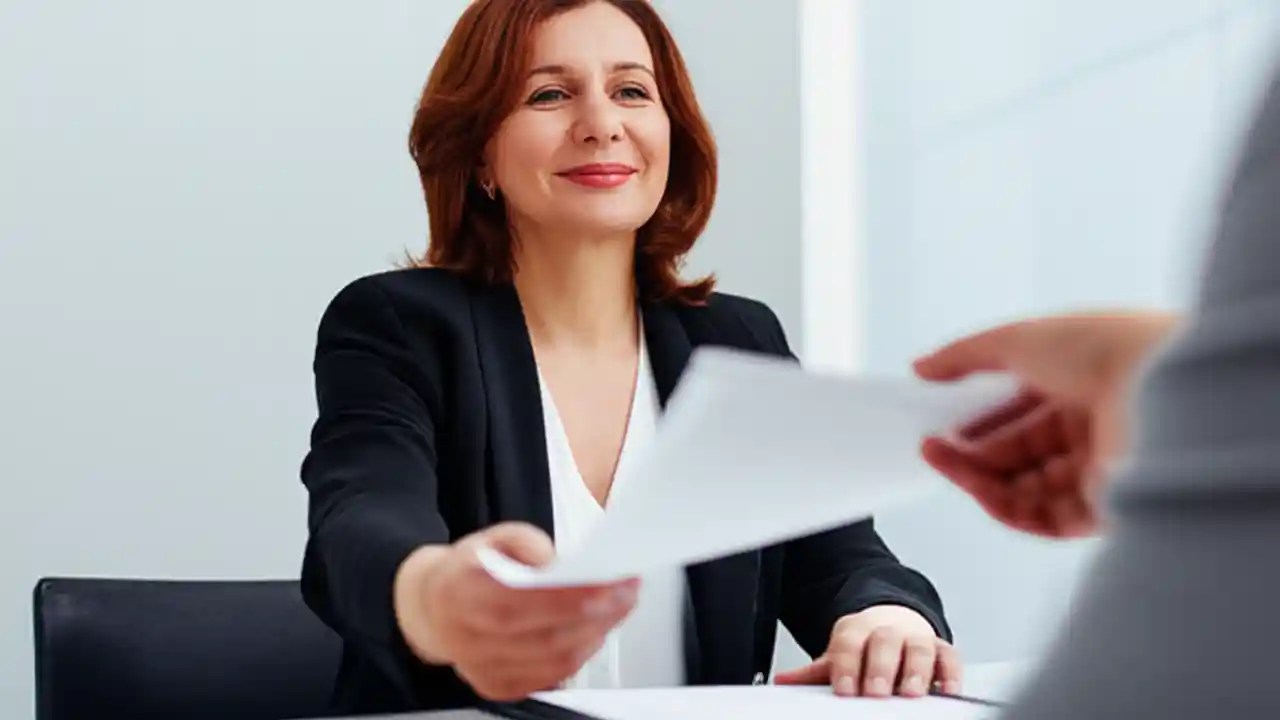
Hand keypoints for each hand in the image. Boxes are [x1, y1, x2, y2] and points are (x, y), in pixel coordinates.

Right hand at [393, 523, 638, 700]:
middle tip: (627, 591)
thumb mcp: (493, 538)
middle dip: (597, 614)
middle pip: (544, 637)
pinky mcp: (498, 688)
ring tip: (620, 606)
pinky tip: (596, 629)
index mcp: (458, 594)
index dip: (568, 597)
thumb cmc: (468, 572)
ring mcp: (482, 670)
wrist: (432, 609)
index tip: (608, 582)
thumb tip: (560, 565)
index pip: (517, 603)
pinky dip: (582, 653)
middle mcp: (466, 639)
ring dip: (597, 634)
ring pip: (555, 662)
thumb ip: (527, 542)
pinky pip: (552, 677)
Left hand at [774, 605, 959, 697]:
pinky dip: (950, 674)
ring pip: (920, 648)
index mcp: (858, 630)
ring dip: (916, 671)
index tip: (844, 688)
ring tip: (911, 692)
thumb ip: (816, 671)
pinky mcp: (942, 650)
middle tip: (875, 692)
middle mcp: (889, 631)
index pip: (850, 643)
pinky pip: (950, 658)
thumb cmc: (866, 647)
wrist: (895, 621)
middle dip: (881, 667)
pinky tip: (946, 690)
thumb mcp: (840, 655)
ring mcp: (917, 638)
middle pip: (885, 642)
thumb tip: (783, 681)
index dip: (846, 665)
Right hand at [912, 311, 1177, 537]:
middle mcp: (1096, 430)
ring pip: (1024, 487)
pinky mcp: (1107, 508)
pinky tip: (975, 488)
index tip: (941, 418)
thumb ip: (963, 356)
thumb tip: (922, 369)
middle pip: (1018, 452)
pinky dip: (1004, 507)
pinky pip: (1044, 518)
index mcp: (1085, 384)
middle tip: (931, 444)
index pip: (1022, 411)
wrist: (1160, 384)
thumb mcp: (1017, 338)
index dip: (979, 416)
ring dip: (976, 478)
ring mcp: (1101, 470)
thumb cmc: (1103, 349)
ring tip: (939, 459)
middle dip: (970, 449)